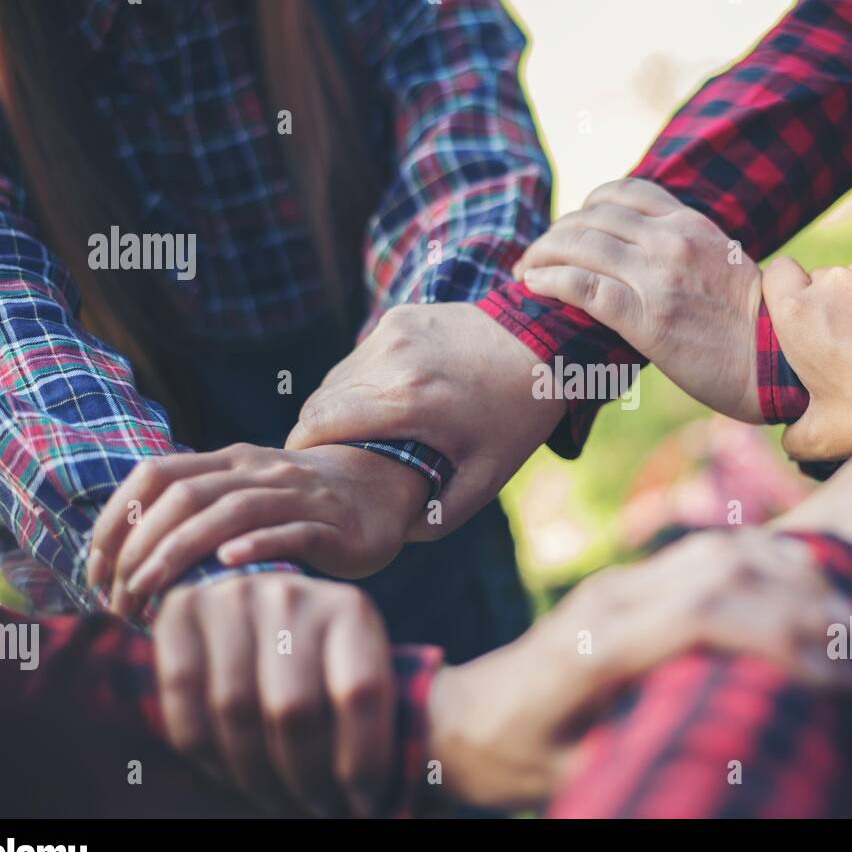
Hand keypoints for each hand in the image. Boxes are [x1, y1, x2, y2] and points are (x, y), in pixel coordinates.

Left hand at [88, 444, 428, 616]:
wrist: (384, 489)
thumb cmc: (303, 504)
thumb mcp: (247, 492)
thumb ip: (199, 510)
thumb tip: (125, 553)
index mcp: (229, 461)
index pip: (155, 474)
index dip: (117, 519)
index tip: (96, 570)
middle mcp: (259, 470)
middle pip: (184, 497)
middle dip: (139, 548)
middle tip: (119, 599)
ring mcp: (298, 494)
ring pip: (229, 512)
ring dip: (180, 553)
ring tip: (150, 596)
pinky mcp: (334, 524)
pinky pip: (290, 530)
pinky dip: (256, 544)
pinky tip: (227, 567)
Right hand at [153, 573, 393, 816]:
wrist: (250, 596)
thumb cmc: (315, 654)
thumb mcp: (354, 665)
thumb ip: (365, 713)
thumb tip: (392, 800)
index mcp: (350, 609)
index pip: (361, 692)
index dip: (362, 761)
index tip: (363, 805)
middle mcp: (291, 596)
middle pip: (294, 709)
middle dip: (306, 779)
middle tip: (318, 812)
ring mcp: (233, 597)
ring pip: (236, 710)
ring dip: (255, 776)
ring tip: (277, 802)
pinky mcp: (181, 610)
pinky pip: (184, 698)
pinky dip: (204, 752)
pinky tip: (229, 775)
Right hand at [285, 302, 566, 540]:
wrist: (546, 343)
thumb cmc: (516, 417)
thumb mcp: (485, 478)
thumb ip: (434, 516)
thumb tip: (389, 533)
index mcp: (405, 401)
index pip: (316, 425)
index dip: (304, 453)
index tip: (314, 475)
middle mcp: (390, 359)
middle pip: (318, 403)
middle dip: (319, 436)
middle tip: (340, 462)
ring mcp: (393, 332)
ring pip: (336, 379)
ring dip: (340, 408)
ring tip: (366, 435)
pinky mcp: (400, 317)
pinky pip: (360, 357)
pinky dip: (364, 382)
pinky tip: (390, 402)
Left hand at [426, 528, 848, 808]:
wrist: (457, 719)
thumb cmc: (512, 757)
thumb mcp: (578, 772)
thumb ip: (649, 747)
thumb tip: (740, 747)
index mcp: (596, 645)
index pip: (704, 614)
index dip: (780, 637)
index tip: (838, 677)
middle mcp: (611, 598)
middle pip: (722, 568)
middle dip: (802, 601)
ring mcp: (618, 582)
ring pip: (718, 549)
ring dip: (790, 574)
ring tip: (847, 617)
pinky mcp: (626, 582)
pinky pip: (703, 554)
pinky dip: (763, 564)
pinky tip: (801, 590)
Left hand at [512, 178, 762, 421]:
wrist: (781, 365)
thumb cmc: (758, 329)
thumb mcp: (728, 268)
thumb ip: (690, 253)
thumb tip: (658, 260)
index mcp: (692, 225)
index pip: (624, 192)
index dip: (586, 206)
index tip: (571, 227)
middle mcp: (672, 242)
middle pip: (592, 217)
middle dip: (556, 233)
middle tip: (535, 254)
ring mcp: (657, 278)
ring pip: (580, 246)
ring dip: (542, 255)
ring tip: (524, 270)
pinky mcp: (646, 318)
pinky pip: (582, 288)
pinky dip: (549, 281)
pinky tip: (532, 286)